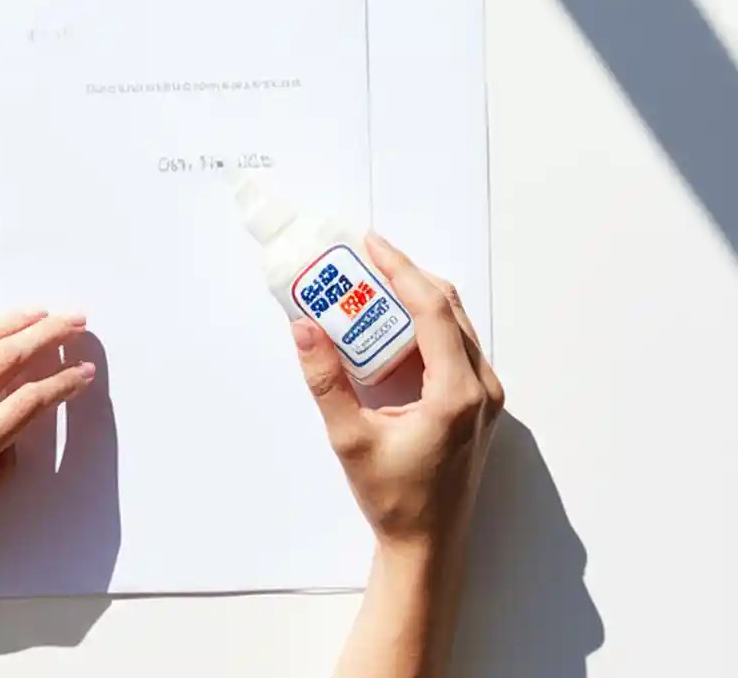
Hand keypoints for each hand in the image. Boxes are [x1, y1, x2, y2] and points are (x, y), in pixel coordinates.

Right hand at [291, 233, 503, 551]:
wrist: (426, 545)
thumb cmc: (394, 500)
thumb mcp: (349, 439)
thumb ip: (325, 381)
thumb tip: (305, 329)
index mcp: (458, 393)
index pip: (432, 311)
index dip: (401, 270)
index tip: (370, 245)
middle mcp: (481, 388)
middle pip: (448, 310)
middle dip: (405, 277)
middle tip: (363, 260)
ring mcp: (485, 397)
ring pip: (453, 326)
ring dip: (414, 301)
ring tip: (371, 287)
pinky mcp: (476, 404)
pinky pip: (453, 348)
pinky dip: (421, 328)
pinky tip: (388, 330)